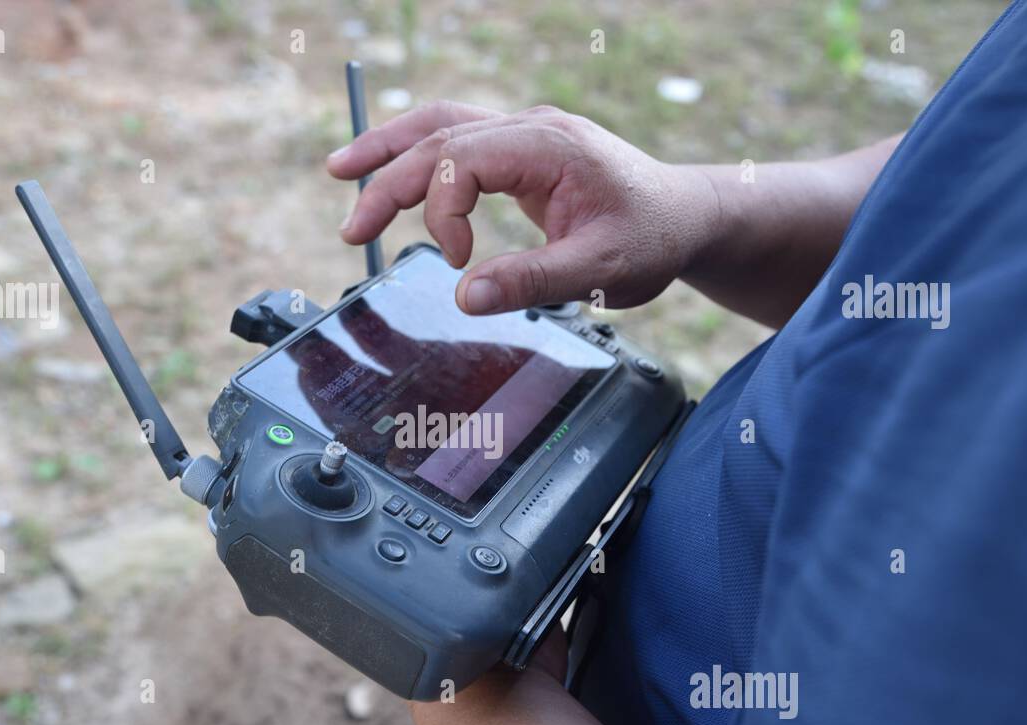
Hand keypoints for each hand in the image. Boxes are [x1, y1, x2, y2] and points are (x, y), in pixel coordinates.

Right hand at [327, 102, 720, 314]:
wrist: (686, 216)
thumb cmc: (652, 238)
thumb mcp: (601, 270)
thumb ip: (532, 282)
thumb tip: (466, 297)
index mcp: (549, 144)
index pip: (464, 158)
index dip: (444, 211)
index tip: (457, 260)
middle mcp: (530, 127)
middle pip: (439, 136)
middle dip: (387, 182)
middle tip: (351, 232)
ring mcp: (524, 133)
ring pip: (440, 124)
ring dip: (389, 151)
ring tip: (340, 173)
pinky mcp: (520, 151)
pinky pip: (457, 139)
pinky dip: (417, 154)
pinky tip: (388, 172)